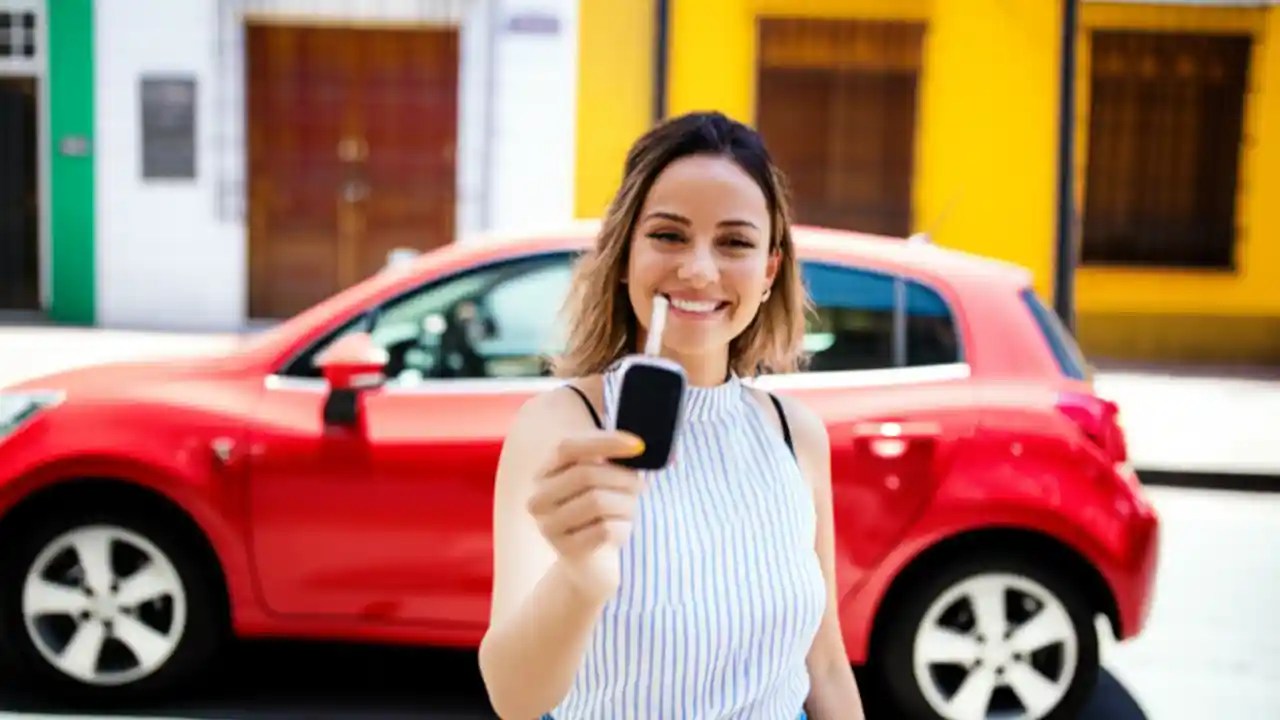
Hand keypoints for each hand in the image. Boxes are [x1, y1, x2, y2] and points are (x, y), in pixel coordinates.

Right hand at [527, 431, 646, 599]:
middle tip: (641, 485)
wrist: (592, 565)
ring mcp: (547, 525)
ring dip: (626, 503)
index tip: (638, 445)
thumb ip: (611, 460)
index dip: (604, 442)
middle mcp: (539, 497)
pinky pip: (605, 529)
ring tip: (630, 509)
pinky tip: (621, 530)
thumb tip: (636, 445)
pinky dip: (623, 527)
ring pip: (597, 501)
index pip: (568, 447)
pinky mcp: (564, 549)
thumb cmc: (601, 514)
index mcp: (546, 472)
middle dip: (622, 477)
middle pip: (586, 473)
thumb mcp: (603, 481)